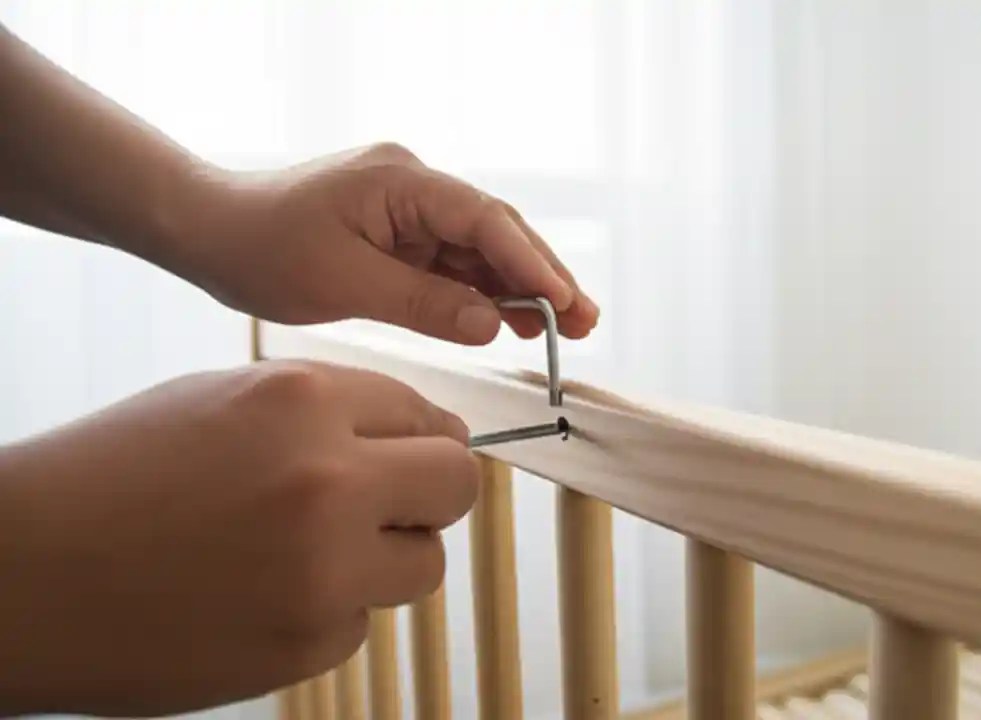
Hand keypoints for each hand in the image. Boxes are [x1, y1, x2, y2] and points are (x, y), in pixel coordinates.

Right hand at [0, 361, 476, 714]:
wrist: (23, 574)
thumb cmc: (113, 476)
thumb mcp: (224, 400)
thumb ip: (333, 410)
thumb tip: (429, 435)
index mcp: (304, 401)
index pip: (428, 416)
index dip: (419, 439)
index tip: (408, 456)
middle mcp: (328, 482)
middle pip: (456, 486)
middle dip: (429, 494)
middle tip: (390, 505)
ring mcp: (323, 572)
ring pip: (424, 565)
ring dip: (385, 559)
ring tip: (306, 552)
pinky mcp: (306, 645)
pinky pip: (361, 622)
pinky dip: (328, 611)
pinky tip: (259, 595)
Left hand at [178, 143, 599, 343]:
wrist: (207, 231)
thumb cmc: (260, 249)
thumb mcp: (342, 283)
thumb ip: (423, 304)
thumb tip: (493, 324)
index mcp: (402, 181)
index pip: (485, 221)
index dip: (531, 264)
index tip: (566, 304)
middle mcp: (414, 186)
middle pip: (496, 231)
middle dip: (543, 276)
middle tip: (586, 322)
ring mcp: (408, 209)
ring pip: (480, 250)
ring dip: (519, 288)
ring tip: (563, 329)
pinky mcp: (399, 233)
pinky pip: (453, 263)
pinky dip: (482, 293)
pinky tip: (511, 321)